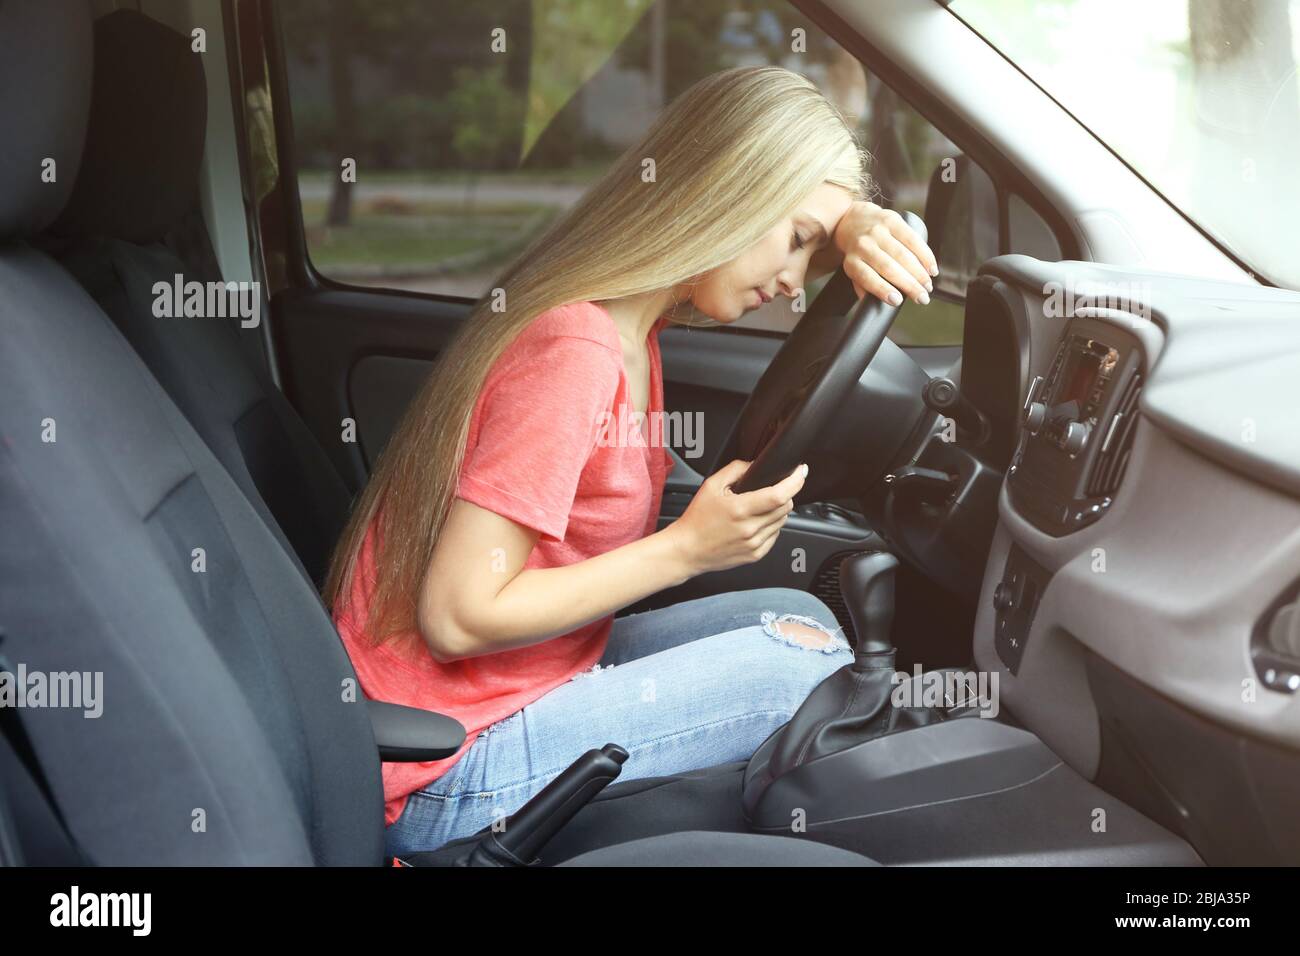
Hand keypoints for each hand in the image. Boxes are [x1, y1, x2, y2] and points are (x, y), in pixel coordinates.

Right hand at [666, 459, 807, 575]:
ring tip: (757, 508)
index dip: (795, 481)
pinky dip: (771, 526)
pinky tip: (754, 523)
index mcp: (740, 509)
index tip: (800, 472)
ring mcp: (754, 544)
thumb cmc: (697, 519)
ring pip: (782, 521)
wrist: (688, 549)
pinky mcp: (756, 555)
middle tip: (771, 490)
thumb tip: (755, 464)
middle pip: (786, 507)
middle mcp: (749, 528)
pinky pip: (775, 536)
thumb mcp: (711, 485)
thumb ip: (736, 469)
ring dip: (778, 510)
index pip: (779, 495)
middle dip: (785, 494)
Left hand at [832, 201, 937, 306]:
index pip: (867, 277)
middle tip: (922, 298)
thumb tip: (872, 306)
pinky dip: (925, 255)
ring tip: (927, 286)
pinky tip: (931, 268)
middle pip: (889, 268)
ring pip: (903, 255)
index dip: (883, 289)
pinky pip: (913, 239)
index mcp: (852, 261)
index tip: (897, 301)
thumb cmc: (858, 252)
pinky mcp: (892, 220)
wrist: (853, 220)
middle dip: (909, 285)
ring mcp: (877, 231)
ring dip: (919, 273)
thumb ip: (862, 286)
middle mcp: (863, 245)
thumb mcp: (854, 269)